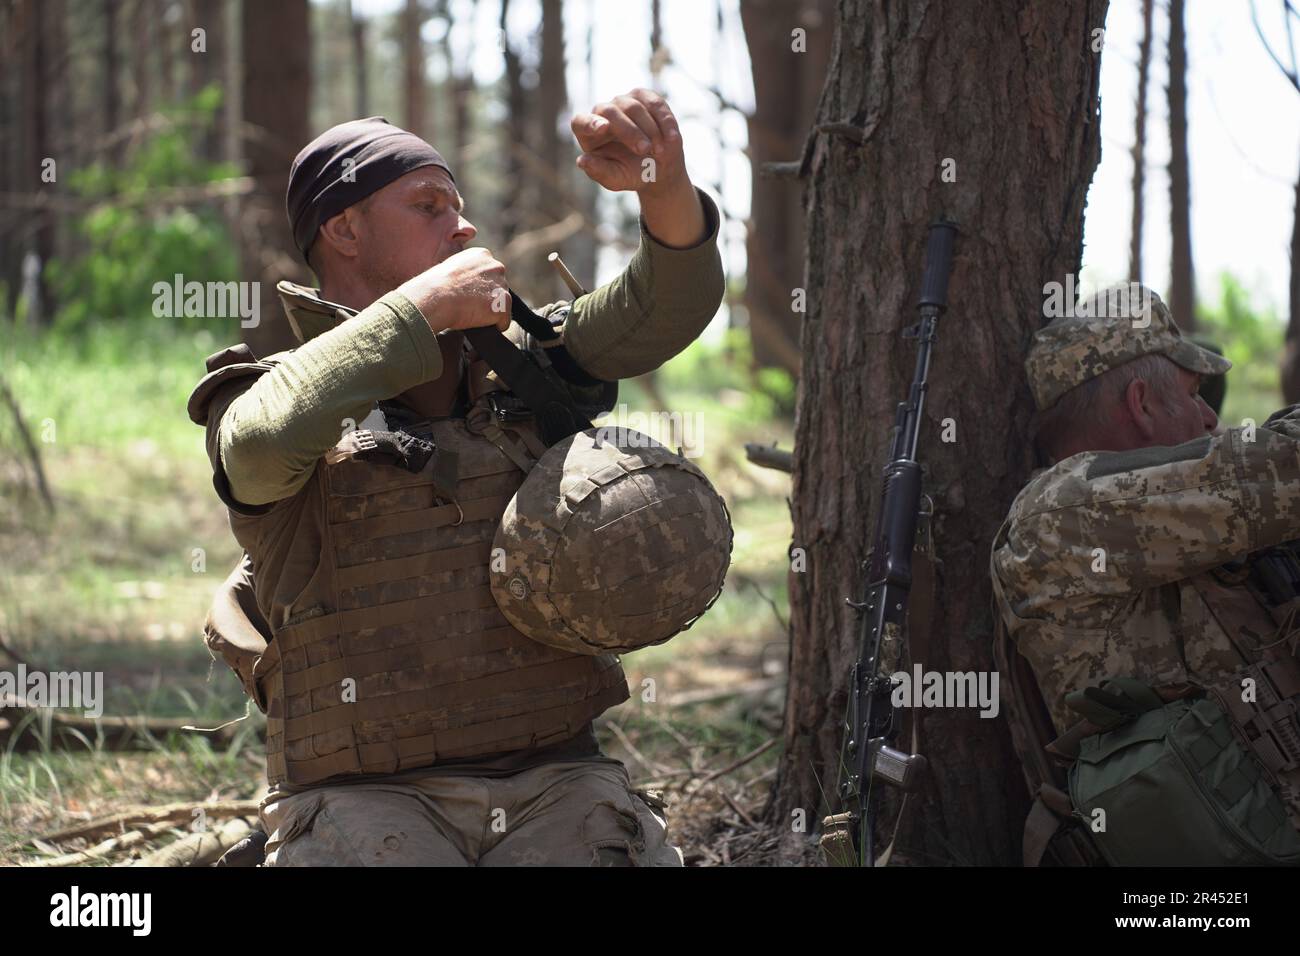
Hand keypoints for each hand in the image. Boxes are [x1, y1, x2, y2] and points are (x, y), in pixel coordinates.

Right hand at [400, 248, 511, 332]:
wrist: (435, 298)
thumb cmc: (435, 286)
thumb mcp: (450, 268)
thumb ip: (465, 272)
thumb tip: (467, 284)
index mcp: (482, 255)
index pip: (489, 273)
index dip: (479, 287)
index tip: (468, 294)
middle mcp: (496, 266)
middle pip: (499, 287)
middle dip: (488, 297)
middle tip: (469, 305)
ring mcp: (502, 285)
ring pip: (502, 304)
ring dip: (490, 311)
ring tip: (471, 314)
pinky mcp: (504, 304)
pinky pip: (504, 321)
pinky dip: (495, 326)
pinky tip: (480, 325)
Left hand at [571, 88, 686, 194]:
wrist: (659, 167)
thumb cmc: (632, 173)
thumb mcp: (617, 179)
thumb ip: (599, 172)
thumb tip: (582, 161)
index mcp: (588, 133)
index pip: (581, 122)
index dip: (590, 123)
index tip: (603, 128)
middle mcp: (603, 112)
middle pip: (611, 112)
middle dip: (629, 131)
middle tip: (645, 150)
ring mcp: (623, 101)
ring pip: (634, 107)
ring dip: (649, 130)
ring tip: (659, 152)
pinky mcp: (645, 97)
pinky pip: (655, 104)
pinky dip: (665, 122)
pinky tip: (672, 139)